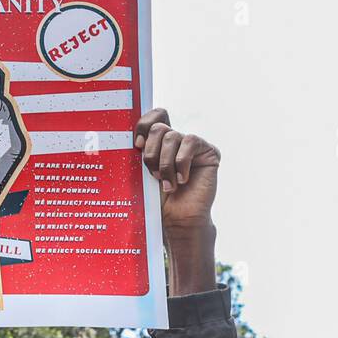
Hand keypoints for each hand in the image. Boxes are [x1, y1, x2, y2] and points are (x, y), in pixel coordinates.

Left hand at [135, 109, 220, 231]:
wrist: (177, 221)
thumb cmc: (158, 201)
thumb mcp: (142, 174)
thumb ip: (139, 154)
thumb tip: (129, 137)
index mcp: (160, 143)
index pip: (154, 116)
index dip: (143, 125)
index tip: (137, 146)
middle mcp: (177, 141)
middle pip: (158, 127)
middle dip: (151, 153)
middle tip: (153, 176)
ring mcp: (193, 146)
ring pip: (172, 136)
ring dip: (165, 164)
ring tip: (168, 184)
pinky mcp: (209, 152)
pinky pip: (190, 142)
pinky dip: (181, 163)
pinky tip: (182, 180)